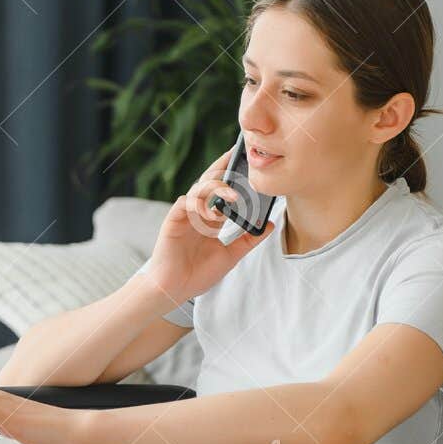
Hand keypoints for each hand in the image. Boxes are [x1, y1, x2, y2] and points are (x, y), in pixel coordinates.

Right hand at [144, 148, 275, 305]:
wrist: (174, 289)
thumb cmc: (198, 273)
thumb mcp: (230, 255)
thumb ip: (248, 240)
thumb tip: (269, 225)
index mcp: (211, 218)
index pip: (224, 191)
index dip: (234, 176)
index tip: (249, 163)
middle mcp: (198, 212)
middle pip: (211, 183)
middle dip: (223, 168)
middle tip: (238, 155)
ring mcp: (185, 215)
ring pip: (199, 190)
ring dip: (216, 189)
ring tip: (234, 195)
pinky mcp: (173, 221)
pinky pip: (184, 204)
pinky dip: (197, 204)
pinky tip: (210, 210)